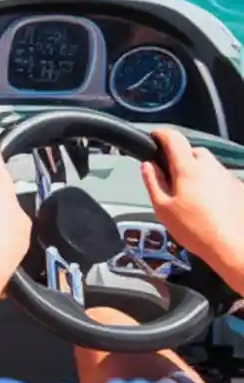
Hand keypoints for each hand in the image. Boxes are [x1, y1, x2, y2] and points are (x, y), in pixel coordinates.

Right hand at [142, 128, 243, 274]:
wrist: (234, 247)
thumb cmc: (196, 230)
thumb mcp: (163, 209)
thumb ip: (153, 182)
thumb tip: (147, 165)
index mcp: (188, 169)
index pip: (174, 138)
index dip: (161, 134)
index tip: (154, 137)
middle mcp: (210, 167)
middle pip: (193, 151)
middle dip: (180, 158)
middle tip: (171, 177)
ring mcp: (227, 176)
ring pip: (208, 164)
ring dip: (197, 171)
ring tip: (190, 194)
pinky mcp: (239, 188)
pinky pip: (220, 178)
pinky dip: (211, 183)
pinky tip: (208, 204)